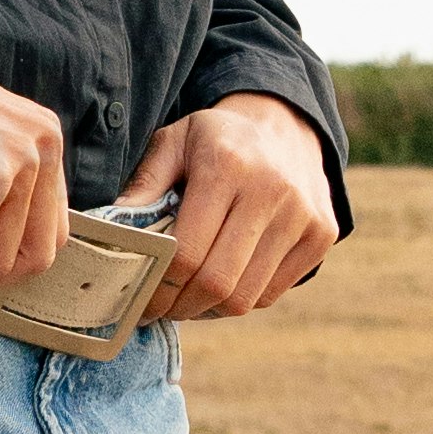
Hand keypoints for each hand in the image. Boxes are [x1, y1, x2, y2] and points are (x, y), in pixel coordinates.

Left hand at [129, 94, 339, 329]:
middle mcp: (271, 190)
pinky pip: (271, 294)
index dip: (158, 286)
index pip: (186, 251)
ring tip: (187, 299)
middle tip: (160, 308)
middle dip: (180, 306)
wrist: (285, 124)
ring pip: (246, 297)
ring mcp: (303, 215)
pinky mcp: (322, 235)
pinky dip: (240, 300)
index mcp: (226, 166)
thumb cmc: (217, 140)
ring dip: (209, 310)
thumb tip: (110, 235)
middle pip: (218, 282)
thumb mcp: (173, 144)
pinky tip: (222, 285)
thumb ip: (143, 187)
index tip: (139, 298)